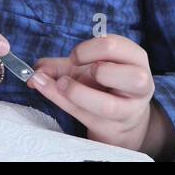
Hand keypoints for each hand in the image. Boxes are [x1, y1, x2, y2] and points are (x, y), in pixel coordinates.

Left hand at [26, 34, 174, 159]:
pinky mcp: (113, 128)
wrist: (119, 119)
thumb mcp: (84, 69)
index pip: (116, 46)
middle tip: (75, 69)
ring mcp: (129, 110)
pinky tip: (51, 93)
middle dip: (96, 70)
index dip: (89, 49)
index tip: (74, 57)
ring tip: (63, 85)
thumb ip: (58, 66)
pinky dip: (64, 103)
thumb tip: (34, 72)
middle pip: (128, 75)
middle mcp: (140, 84)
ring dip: (78, 94)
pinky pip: (87, 117)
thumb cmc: (102, 85)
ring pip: (108, 106)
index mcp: (134, 58)